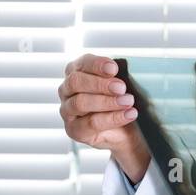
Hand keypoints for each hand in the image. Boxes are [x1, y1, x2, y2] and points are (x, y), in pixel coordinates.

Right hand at [57, 55, 149, 180]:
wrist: (127, 130)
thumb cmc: (121, 102)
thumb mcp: (122, 85)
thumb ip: (118, 77)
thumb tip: (126, 72)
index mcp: (77, 71)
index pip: (82, 63)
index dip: (97, 64)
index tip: (114, 68)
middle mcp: (67, 89)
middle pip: (76, 82)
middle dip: (100, 84)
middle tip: (121, 87)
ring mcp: (67, 110)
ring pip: (81, 103)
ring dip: (107, 102)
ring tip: (128, 101)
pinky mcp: (74, 130)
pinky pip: (90, 123)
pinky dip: (112, 118)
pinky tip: (128, 114)